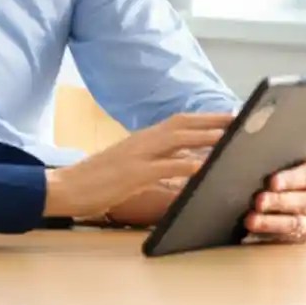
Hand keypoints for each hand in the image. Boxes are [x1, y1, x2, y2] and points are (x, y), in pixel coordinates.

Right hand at [43, 112, 232, 219]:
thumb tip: (179, 167)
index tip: (229, 117)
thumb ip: (152, 163)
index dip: (205, 118)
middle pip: (183, 124)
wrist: (64, 188)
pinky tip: (204, 169)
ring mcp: (137, 155)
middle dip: (213, 121)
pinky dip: (186, 166)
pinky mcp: (133, 173)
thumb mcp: (127, 168)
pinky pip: (165, 167)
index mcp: (141, 138)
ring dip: (207, 137)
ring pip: (178, 139)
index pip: (178, 121)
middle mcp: (141, 140)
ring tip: (232, 139)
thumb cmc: (96, 181)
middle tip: (241, 120)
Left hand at [244, 125, 305, 242]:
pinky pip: (285, 237)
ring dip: (271, 222)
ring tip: (252, 218)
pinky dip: (267, 232)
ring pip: (295, 223)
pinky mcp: (303, 236)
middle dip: (280, 202)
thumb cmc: (304, 164)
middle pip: (304, 203)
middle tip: (259, 200)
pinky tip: (252, 226)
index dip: (293, 179)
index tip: (272, 181)